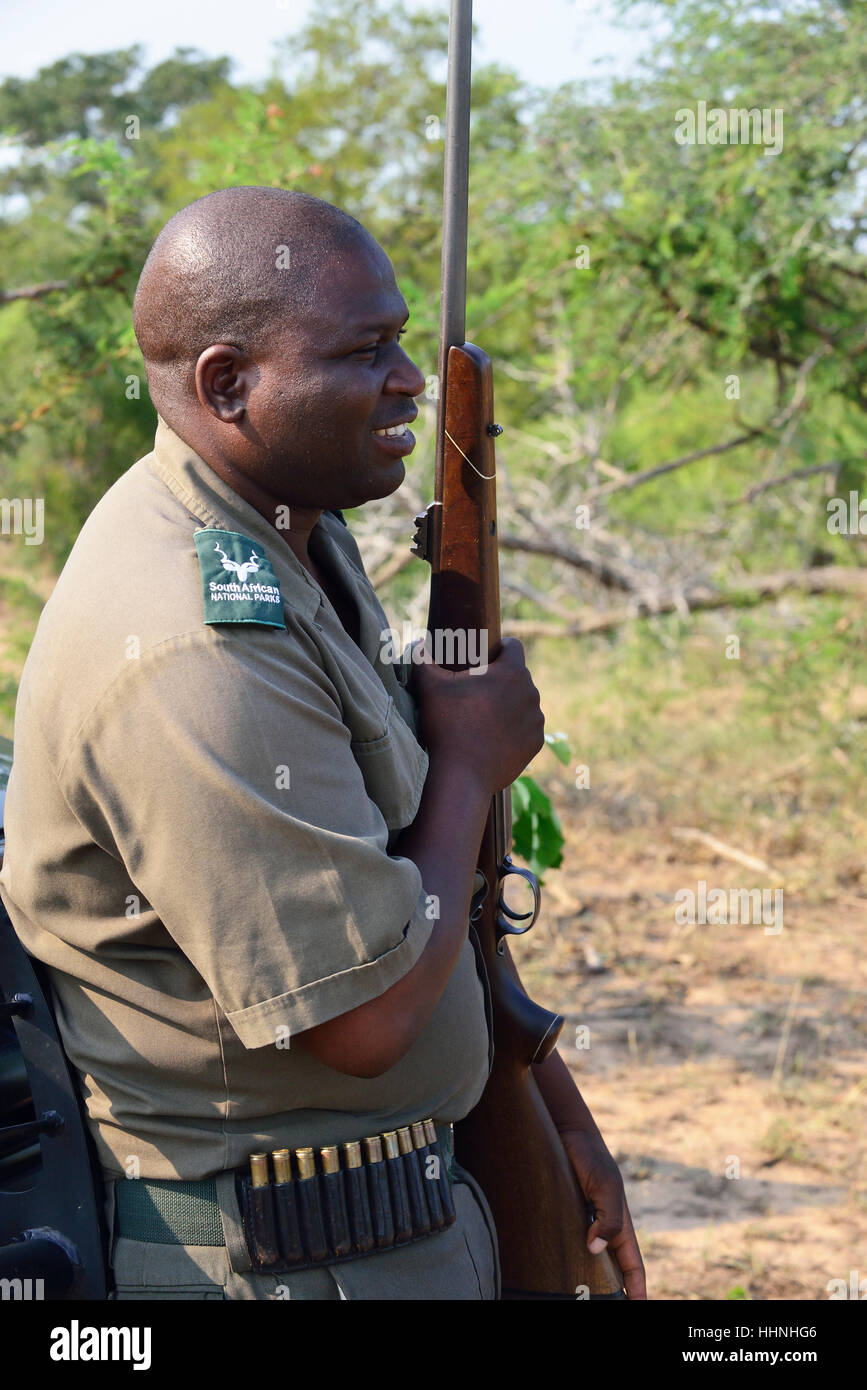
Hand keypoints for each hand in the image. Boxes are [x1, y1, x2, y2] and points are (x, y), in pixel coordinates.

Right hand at [409, 635, 544, 792]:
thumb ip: (422, 658)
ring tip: (483, 717)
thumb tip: (416, 643)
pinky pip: (526, 728)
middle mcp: (531, 693)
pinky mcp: (535, 743)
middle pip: (518, 677)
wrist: (462, 775)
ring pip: (523, 703)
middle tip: (476, 692)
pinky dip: (513, 729)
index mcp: (512, 673)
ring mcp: (536, 720)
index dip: (499, 647)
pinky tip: (493, 736)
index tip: (485, 657)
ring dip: (509, 705)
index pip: (513, 646)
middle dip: (500, 680)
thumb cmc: (447, 725)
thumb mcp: (429, 686)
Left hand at [557, 1125, 646, 1299]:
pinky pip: (566, 1246)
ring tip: (580, 1297)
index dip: (638, 1289)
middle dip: (613, 1291)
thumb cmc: (590, 1156)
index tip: (640, 1307)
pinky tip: (554, 1273)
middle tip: (601, 1304)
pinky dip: (565, 1261)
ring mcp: (582, 1224)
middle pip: (611, 1269)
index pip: (633, 1266)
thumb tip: (595, 1250)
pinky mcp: (562, 1217)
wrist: (564, 1131)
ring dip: (586, 1278)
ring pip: (588, 1260)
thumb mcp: (605, 1185)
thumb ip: (608, 1217)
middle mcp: (601, 1227)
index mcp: (619, 1224)